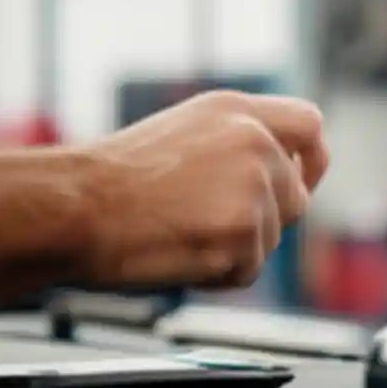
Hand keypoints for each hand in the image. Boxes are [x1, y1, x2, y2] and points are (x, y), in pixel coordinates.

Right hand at [79, 90, 328, 289]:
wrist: (75, 208)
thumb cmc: (115, 179)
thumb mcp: (186, 132)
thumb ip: (239, 143)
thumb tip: (284, 171)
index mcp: (238, 112)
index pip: (309, 125)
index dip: (311, 160)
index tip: (301, 179)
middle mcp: (255, 142)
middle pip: (295, 196)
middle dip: (265, 219)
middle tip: (208, 223)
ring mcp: (253, 187)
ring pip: (272, 238)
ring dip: (235, 249)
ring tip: (181, 232)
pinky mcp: (244, 231)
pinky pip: (248, 270)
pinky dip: (219, 275)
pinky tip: (180, 253)